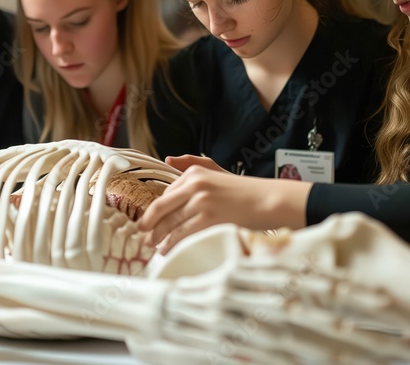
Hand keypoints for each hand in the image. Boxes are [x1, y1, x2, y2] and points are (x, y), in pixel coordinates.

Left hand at [137, 155, 311, 254]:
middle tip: (143, 237)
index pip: (165, 194)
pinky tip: (167, 250)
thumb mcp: (216, 170)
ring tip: (154, 247)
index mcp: (193, 173)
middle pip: (161, 209)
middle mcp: (194, 185)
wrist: (266, 201)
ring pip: (170, 224)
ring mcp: (201, 203)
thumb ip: (191, 163)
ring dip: (159, 238)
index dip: (154, 211)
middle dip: (148, 226)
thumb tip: (168, 159)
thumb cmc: (242, 190)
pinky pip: (182, 235)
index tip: (148, 222)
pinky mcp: (208, 220)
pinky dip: (172, 244)